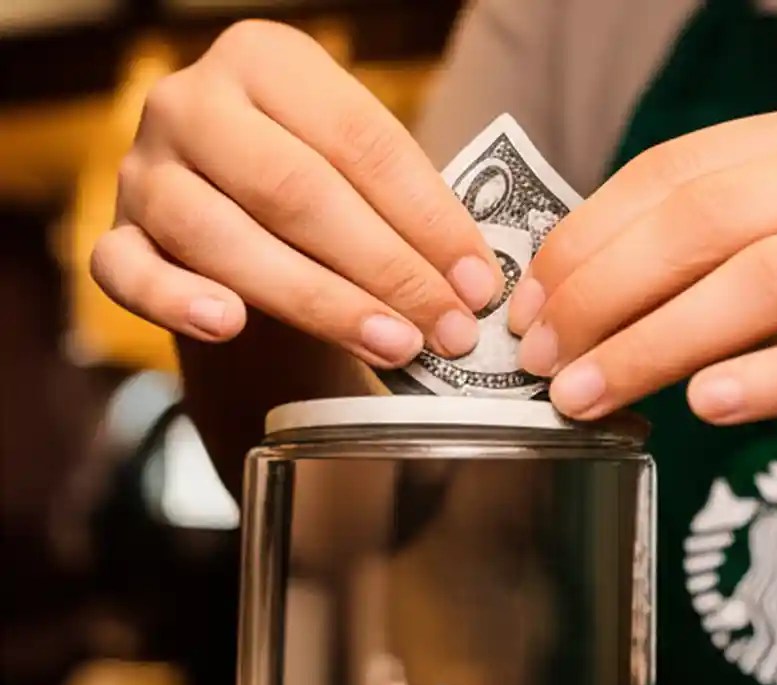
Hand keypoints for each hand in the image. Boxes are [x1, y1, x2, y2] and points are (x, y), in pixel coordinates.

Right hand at [91, 20, 501, 368]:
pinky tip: (228, 325)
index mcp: (269, 61)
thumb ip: (408, 210)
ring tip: (393, 345)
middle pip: (294, 188)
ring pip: (219, 236)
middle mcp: (194, 102)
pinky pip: (129, 273)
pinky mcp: (111, 237)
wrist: (240, 222)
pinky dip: (177, 300)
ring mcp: (143, 169)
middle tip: (448, 327)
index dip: (428, 217)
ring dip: (316, 300)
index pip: (361, 139)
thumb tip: (473, 286)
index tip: (479, 283)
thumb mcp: (364, 174)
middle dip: (385, 268)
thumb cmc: (323, 192)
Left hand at [508, 103, 776, 481]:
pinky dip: (766, 382)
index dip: (591, 236)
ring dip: (659, 345)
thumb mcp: (775, 275)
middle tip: (546, 358)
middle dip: (608, 293)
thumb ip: (692, 264)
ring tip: (591, 397)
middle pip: (714, 220)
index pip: (682, 170)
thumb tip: (556, 299)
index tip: (531, 304)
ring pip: (768, 282)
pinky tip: (705, 408)